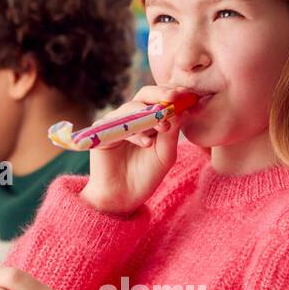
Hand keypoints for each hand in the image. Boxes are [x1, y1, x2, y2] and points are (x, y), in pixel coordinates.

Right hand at [80, 85, 185, 215]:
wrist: (124, 196)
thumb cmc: (146, 174)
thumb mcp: (165, 154)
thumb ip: (172, 133)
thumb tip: (181, 110)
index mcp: (148, 118)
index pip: (159, 97)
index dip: (172, 93)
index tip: (189, 95)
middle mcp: (130, 116)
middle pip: (144, 95)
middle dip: (160, 94)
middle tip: (175, 98)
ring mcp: (114, 123)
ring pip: (131, 108)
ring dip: (149, 115)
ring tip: (164, 127)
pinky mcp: (100, 133)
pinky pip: (118, 126)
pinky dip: (135, 133)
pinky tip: (147, 144)